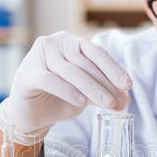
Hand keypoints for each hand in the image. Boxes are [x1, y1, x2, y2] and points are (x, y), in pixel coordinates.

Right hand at [0, 31, 131, 140]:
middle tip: (118, 102)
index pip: (96, 52)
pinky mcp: (28, 72)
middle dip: (105, 84)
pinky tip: (81, 102)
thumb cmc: (59, 99)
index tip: (128, 85)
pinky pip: (51, 80)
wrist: (31, 113)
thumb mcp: (86, 94)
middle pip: (85, 63)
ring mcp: (39, 54)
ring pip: (71, 72)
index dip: (113, 68)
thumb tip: (125, 99)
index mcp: (71, 42)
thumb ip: (103, 92)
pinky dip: (68, 91)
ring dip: (92, 89)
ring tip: (107, 104)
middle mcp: (55, 42)